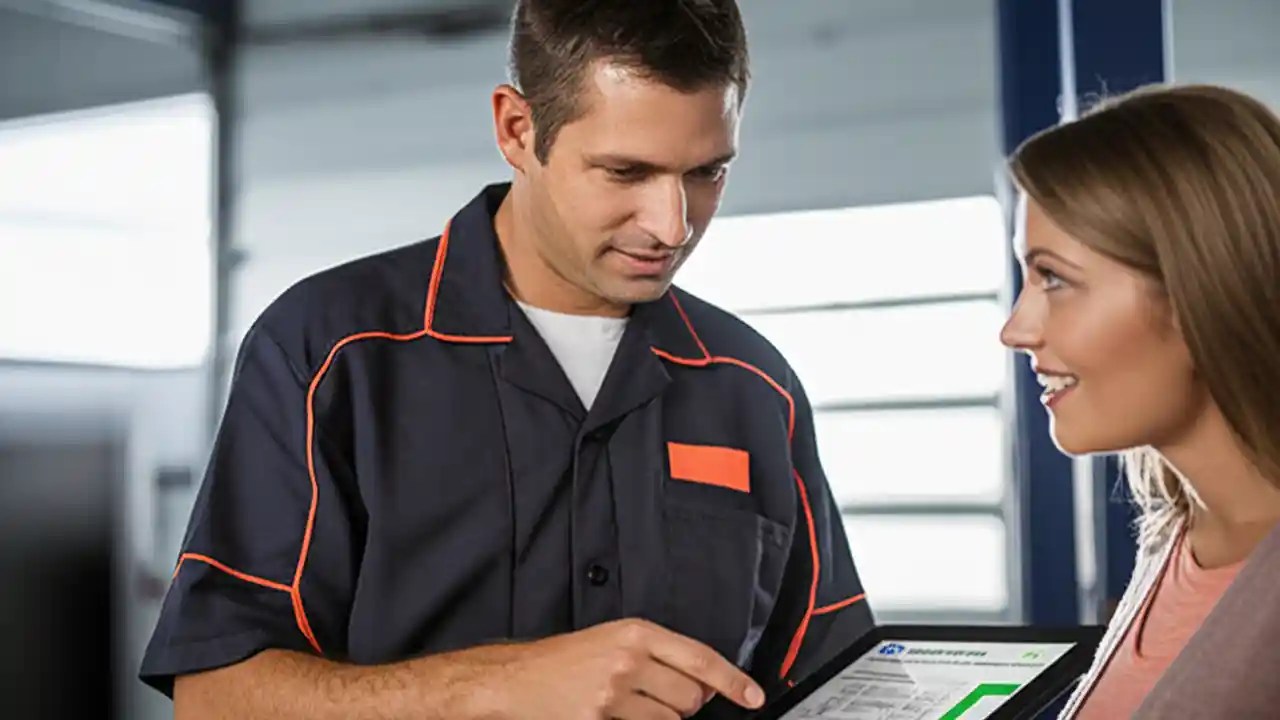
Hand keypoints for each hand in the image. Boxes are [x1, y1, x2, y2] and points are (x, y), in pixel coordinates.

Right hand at [492, 618, 765, 719]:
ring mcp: (612, 696)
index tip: (754, 695)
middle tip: (657, 698)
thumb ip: (660, 655)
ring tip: (630, 707)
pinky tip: (617, 717)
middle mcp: (627, 661)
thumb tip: (704, 684)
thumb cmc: (565, 661)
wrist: (515, 679)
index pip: (699, 658)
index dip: (734, 681)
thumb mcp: (613, 640)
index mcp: (635, 633)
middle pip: (691, 697)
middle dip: (685, 704)